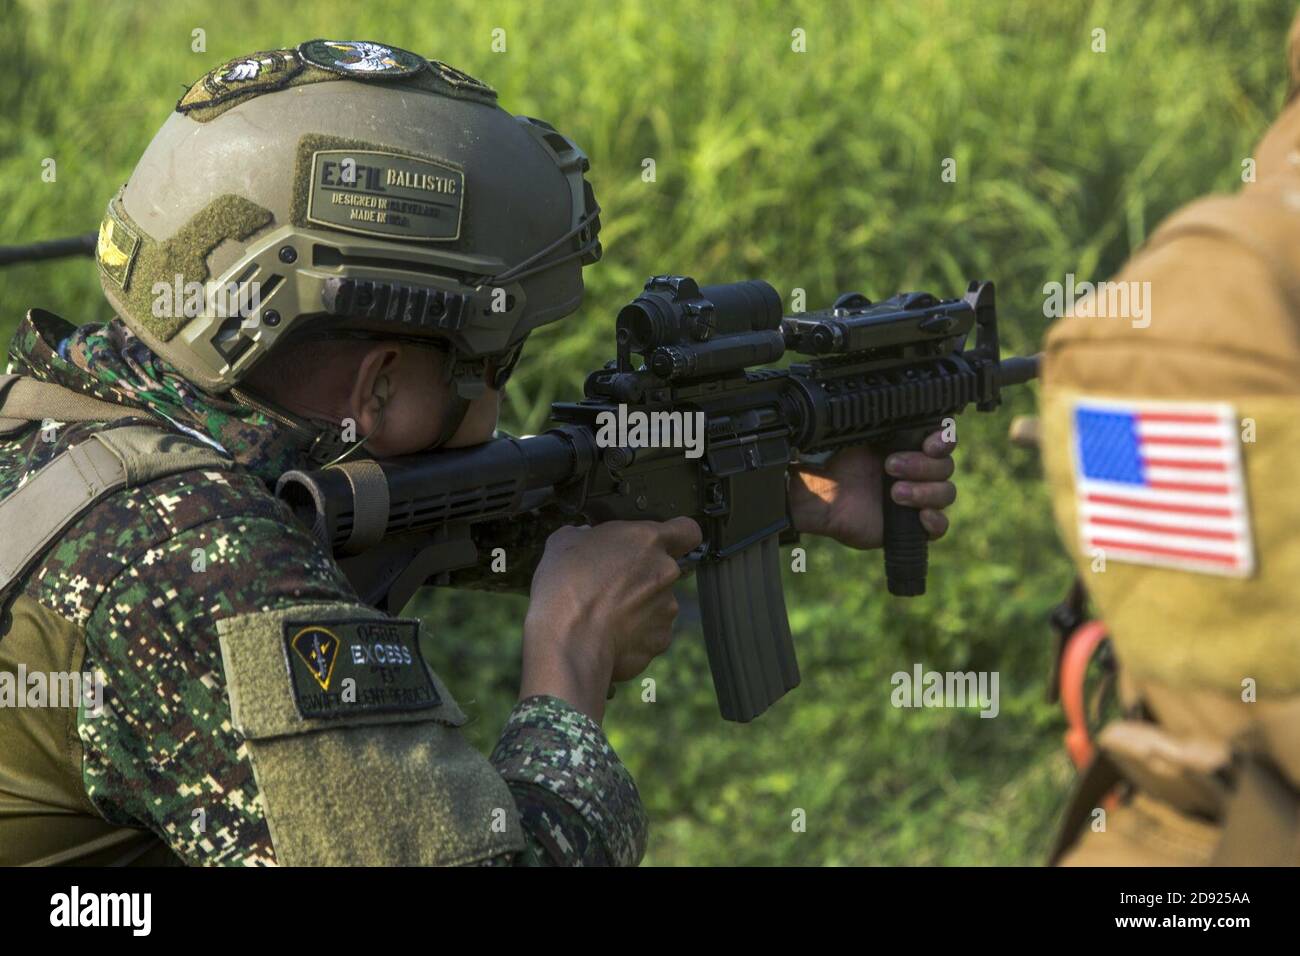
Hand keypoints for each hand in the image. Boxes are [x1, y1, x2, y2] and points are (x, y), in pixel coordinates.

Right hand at [521, 516, 702, 721]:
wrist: (568, 640)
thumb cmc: (565, 586)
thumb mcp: (564, 542)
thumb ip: (585, 534)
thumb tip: (584, 537)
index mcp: (647, 539)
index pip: (687, 530)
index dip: (678, 536)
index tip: (662, 543)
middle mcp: (665, 571)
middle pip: (665, 569)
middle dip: (643, 576)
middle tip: (611, 584)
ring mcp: (667, 607)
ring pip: (658, 602)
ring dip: (638, 606)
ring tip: (604, 614)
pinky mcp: (661, 639)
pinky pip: (651, 633)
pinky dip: (635, 635)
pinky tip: (608, 635)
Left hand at [787, 430, 956, 548]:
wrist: (818, 496)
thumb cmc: (831, 462)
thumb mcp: (851, 435)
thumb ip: (875, 421)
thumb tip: (884, 400)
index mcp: (908, 445)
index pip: (944, 439)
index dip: (944, 440)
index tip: (929, 443)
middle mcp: (917, 470)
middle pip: (946, 466)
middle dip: (921, 465)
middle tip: (889, 466)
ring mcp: (916, 499)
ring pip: (946, 493)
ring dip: (925, 491)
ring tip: (894, 493)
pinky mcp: (911, 527)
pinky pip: (940, 527)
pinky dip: (936, 521)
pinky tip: (920, 516)